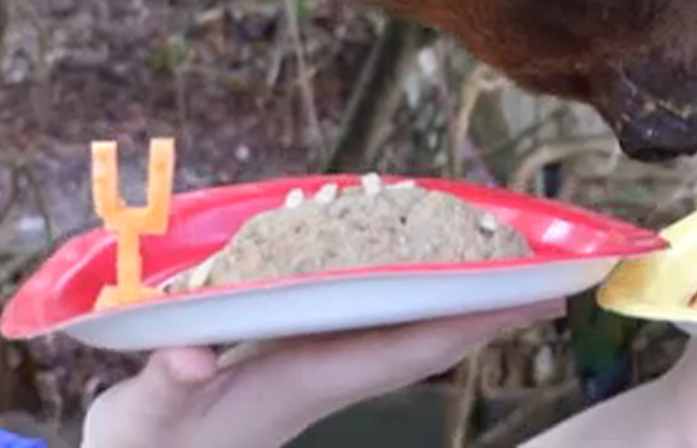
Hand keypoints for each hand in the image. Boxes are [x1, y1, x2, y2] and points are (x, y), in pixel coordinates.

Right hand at [80, 300, 563, 447]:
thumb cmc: (143, 446)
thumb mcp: (144, 421)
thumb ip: (163, 392)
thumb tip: (186, 361)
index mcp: (299, 381)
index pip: (398, 350)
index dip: (462, 323)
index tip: (524, 300)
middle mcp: (320, 370)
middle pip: (420, 336)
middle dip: (485, 307)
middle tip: (553, 275)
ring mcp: (311, 361)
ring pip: (399, 326)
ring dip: (453, 297)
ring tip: (507, 265)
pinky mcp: (294, 352)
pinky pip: (365, 315)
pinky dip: (402, 289)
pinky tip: (417, 267)